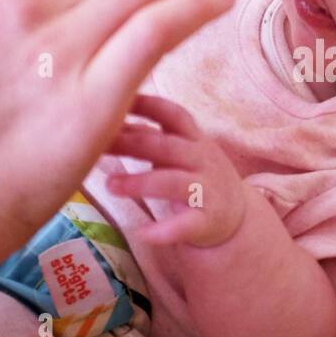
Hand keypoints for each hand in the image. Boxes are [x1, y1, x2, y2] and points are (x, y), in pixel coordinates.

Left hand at [104, 95, 247, 248]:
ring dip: (139, 183)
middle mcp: (203, 160)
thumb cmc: (198, 177)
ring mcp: (206, 190)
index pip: (174, 115)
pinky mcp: (207, 221)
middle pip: (166, 147)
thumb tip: (110, 123)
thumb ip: (152, 139)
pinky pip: (185, 225)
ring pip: (172, 182)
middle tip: (98, 147)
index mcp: (195, 140)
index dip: (149, 106)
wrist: (237, 214)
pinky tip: (143, 233)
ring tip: (110, 185)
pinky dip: (164, 230)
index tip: (120, 103)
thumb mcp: (183, 153)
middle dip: (131, 144)